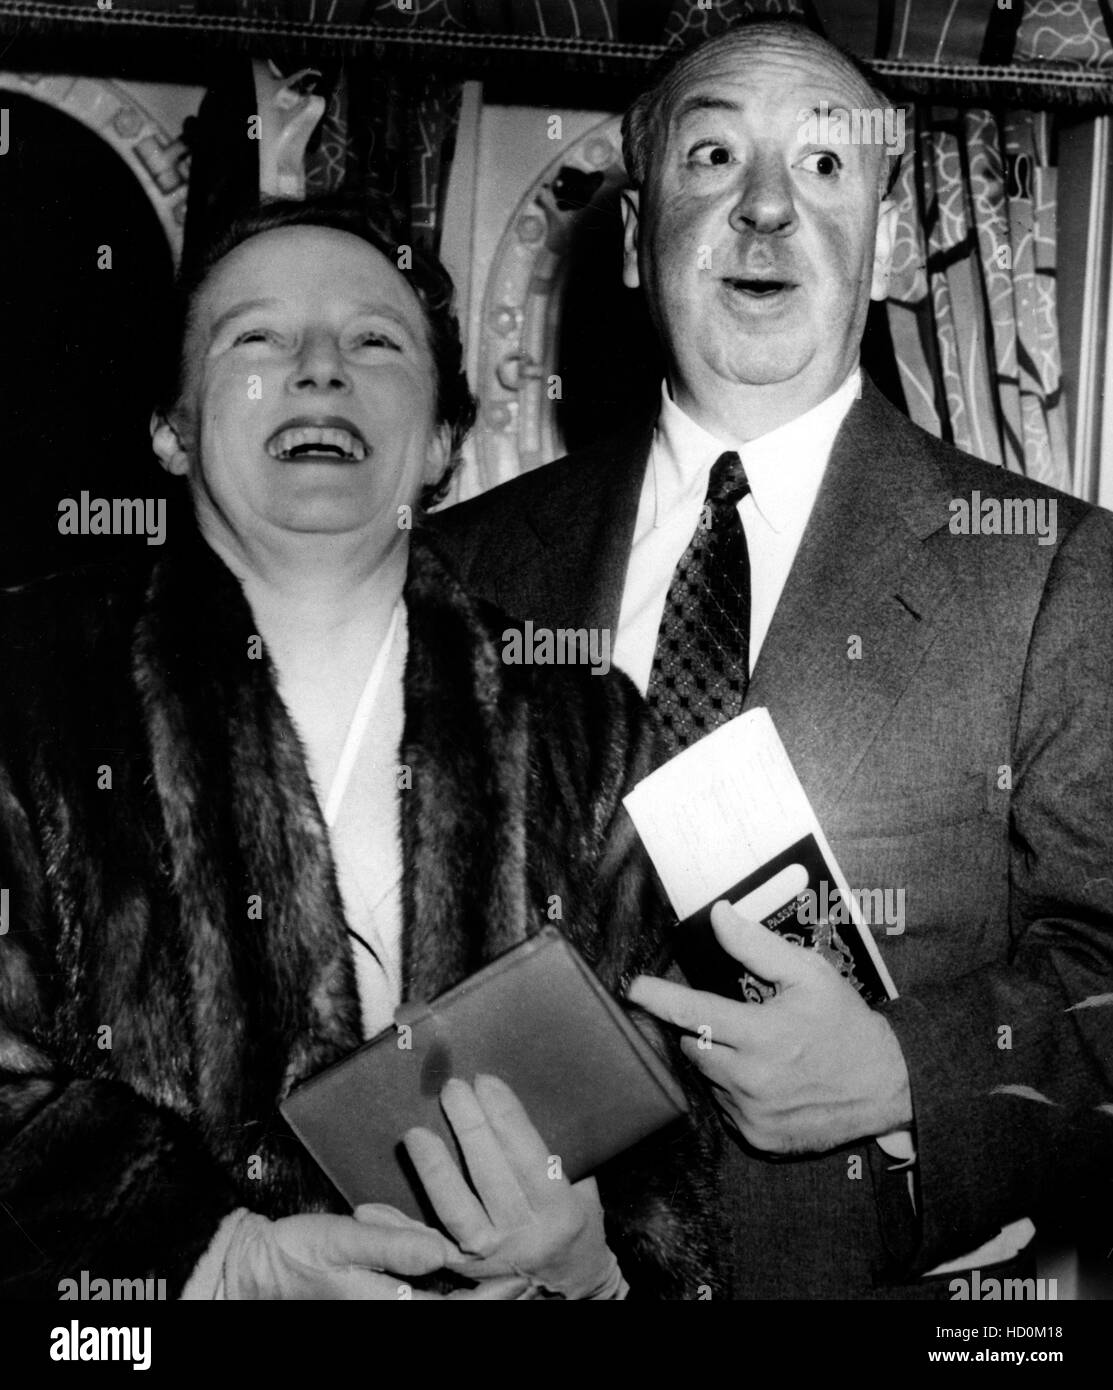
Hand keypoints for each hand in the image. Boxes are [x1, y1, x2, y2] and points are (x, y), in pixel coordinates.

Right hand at [223, 1209, 527, 1299]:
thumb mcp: (344, 1242)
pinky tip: (462, 1259)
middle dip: (494, 1292)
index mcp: (395, 1306)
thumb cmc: (297, 1255)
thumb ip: (392, 1245)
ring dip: (475, 1286)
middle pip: (458, 1307)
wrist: (257, 1268)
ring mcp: (392, 1301)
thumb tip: (440, 1249)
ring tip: (511, 1266)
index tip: (527, 1279)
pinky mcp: (384, 1291)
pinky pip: (426, 1290)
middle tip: (532, 1273)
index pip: (458, 1310)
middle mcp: (398, 1308)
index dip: (496, 1296)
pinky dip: (451, 1279)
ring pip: (445, 1300)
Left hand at [401, 1074, 625, 1298]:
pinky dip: (399, 1228)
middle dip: (470, 1128)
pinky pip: (429, 1247)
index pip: (529, 1156)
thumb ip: (555, 1154)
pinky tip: (371, 1208)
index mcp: (561, 1212)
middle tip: (452, 1089)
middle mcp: (526, 1236)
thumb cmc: (579, 1227)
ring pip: (457, 1213)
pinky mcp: (465, 1271)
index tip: (486, 1081)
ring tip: (416, 1134)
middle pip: (491, 1177)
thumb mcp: (584, 1191)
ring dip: (434, 1171)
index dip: (507, 1117)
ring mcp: (492, 1257)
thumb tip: (511, 1104)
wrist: (573, 1289)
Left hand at [628, 901, 912, 1153]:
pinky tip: (763, 1079)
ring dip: (716, 1060)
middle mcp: (751, 1079)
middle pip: (691, 1047)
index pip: (693, 1013)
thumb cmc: (844, 1023)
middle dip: (699, 1029)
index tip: (633, 988)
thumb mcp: (809, 975)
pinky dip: (732, 1090)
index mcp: (762, 1035)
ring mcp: (752, 1114)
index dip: (658, 998)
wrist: (886, 1086)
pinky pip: (723, 1108)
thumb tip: (719, 915)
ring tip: (755, 1051)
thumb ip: (758, 947)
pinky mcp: (758, 1138)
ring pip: (706, 1078)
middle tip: (730, 1020)